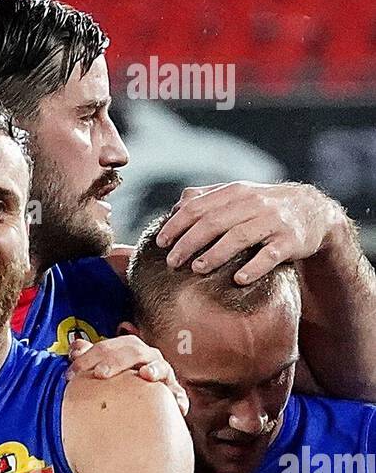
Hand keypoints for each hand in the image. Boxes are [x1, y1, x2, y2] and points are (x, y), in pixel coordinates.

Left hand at [68, 335, 187, 415]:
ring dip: (153, 370)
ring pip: (160, 367)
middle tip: (99, 374)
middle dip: (116, 360)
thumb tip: (76, 347)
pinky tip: (177, 406)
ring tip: (145, 375)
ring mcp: (162, 374)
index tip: (72, 372)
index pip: (109, 346)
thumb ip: (90, 358)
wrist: (141, 405)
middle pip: (134, 352)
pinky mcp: (173, 393)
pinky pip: (178, 395)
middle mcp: (147, 359)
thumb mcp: (103, 370)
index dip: (89, 356)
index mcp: (129, 351)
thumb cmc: (120, 384)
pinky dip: (179, 398)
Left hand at [157, 182, 339, 282]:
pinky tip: (238, 280)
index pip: (199, 207)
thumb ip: (208, 199)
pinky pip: (270, 255)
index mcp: (235, 193)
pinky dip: (254, 267)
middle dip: (189, 242)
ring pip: (239, 236)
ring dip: (216, 254)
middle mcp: (253, 204)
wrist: (312, 212)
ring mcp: (273, 222)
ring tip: (197, 269)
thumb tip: (176, 206)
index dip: (177, 224)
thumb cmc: (264, 208)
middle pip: (214, 222)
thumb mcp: (238, 196)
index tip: (160, 243)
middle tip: (172, 262)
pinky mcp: (290, 241)